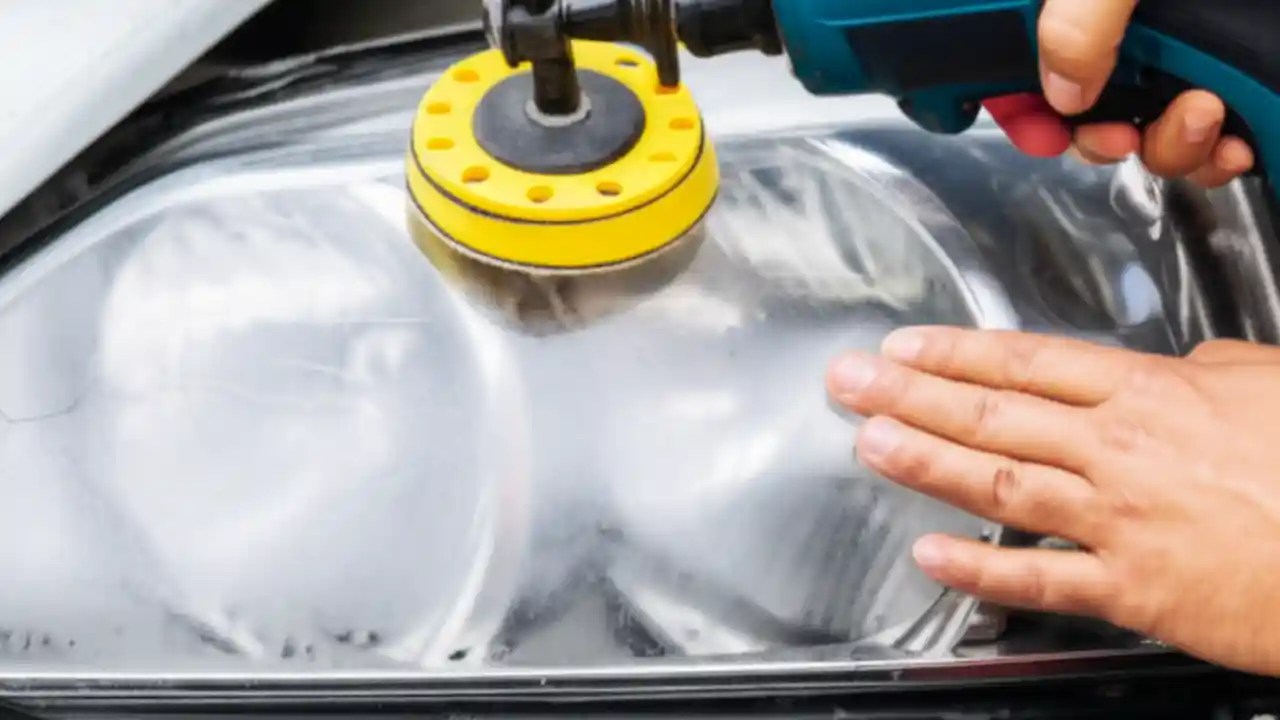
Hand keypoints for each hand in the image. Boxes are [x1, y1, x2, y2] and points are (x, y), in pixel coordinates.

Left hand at [826, 328, 1279, 675]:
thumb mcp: (1270, 384)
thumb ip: (1210, 370)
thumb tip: (1180, 364)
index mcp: (1151, 392)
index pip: (1027, 361)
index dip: (955, 353)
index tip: (902, 347)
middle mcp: (1121, 450)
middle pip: (994, 413)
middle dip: (911, 395)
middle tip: (849, 382)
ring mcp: (1121, 520)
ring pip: (1001, 484)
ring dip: (926, 462)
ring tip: (868, 442)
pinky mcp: (1135, 590)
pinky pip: (1042, 578)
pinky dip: (980, 569)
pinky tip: (929, 555)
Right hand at [983, 0, 1253, 187]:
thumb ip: (1076, 21)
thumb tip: (1065, 92)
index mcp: (1075, 10)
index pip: (1016, 71)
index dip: (1021, 114)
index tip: (1043, 138)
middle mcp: (1118, 35)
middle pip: (1081, 114)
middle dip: (1102, 141)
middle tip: (1124, 134)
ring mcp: (1172, 57)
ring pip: (1145, 134)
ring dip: (1169, 149)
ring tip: (1202, 116)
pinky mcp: (1223, 77)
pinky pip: (1205, 139)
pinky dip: (1215, 154)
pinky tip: (1232, 141)